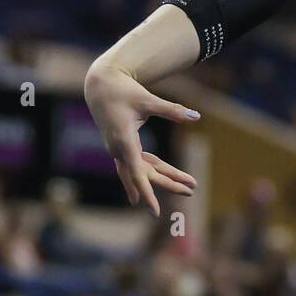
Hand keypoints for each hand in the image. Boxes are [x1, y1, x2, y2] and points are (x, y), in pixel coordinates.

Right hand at [84, 61, 198, 216]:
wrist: (100, 85)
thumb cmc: (123, 91)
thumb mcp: (148, 100)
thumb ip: (171, 110)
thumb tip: (196, 116)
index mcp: (124, 141)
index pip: (137, 173)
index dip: (146, 192)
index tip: (154, 210)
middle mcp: (119, 149)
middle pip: (145, 174)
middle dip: (169, 182)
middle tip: (193, 190)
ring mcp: (119, 149)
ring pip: (143, 169)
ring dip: (165, 177)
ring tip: (189, 185)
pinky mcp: (121, 145)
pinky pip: (139, 162)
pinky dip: (153, 169)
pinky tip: (165, 178)